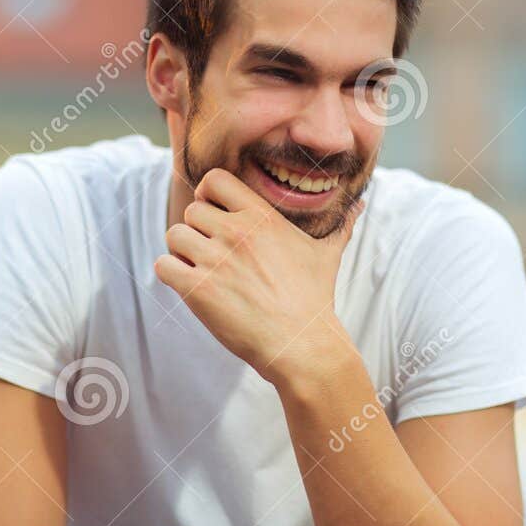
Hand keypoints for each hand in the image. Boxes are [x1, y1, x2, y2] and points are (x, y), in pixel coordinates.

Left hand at [154, 168, 361, 385]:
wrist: (302, 345)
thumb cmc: (315, 300)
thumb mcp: (328, 255)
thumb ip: (341, 225)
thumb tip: (362, 204)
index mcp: (261, 217)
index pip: (214, 180)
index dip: (208, 195)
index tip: (215, 215)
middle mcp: (236, 232)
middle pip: (191, 210)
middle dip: (197, 230)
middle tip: (210, 253)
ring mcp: (215, 260)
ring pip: (173, 236)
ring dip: (181, 253)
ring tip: (199, 271)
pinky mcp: (198, 290)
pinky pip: (163, 266)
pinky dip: (170, 274)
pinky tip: (189, 286)